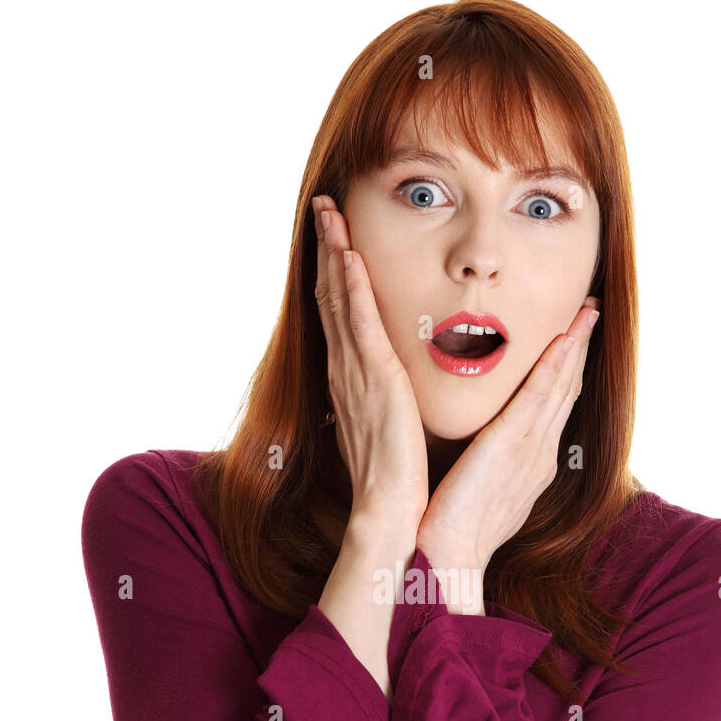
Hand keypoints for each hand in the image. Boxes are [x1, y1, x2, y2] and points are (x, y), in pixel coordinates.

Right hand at [313, 195, 428, 539]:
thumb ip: (390, 402)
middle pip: (331, 296)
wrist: (389, 514)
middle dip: (327, 249)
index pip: (341, 316)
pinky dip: (351, 288)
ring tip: (328, 212)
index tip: (336, 238)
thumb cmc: (396, 480)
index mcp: (353, 383)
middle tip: (323, 206)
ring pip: (338, 300)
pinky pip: (358, 324)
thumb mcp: (391, 429)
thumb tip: (397, 390)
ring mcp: (356, 375)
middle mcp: (347, 373)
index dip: (336, 273)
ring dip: (333, 252)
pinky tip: (348, 256)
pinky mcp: (374, 382)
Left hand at [415, 299, 600, 575]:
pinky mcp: (511, 444)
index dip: (567, 370)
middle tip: (591, 310)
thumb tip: (479, 445)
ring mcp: (531, 449)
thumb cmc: (452, 527)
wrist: (447, 555)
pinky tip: (566, 338)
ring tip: (587, 310)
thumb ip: (484, 462)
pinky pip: (539, 395)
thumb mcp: (476, 487)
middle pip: (567, 390)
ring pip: (561, 386)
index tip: (573, 338)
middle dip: (580, 349)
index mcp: (533, 463)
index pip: (554, 406)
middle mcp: (540, 454)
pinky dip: (556, 365)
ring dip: (576, 345)